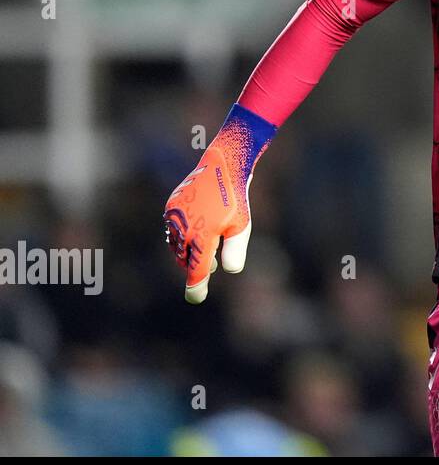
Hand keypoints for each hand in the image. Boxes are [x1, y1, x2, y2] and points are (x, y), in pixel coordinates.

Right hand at [163, 105, 272, 302]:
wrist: (223, 166)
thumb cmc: (236, 198)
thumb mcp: (241, 226)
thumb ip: (234, 250)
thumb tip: (228, 270)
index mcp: (201, 235)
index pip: (197, 269)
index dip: (197, 286)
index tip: (196, 298)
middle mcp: (183, 228)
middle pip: (185, 259)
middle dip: (194, 268)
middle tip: (207, 273)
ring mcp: (174, 216)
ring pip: (177, 245)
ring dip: (188, 253)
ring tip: (206, 255)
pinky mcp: (171, 207)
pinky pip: (173, 229)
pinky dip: (182, 237)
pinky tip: (195, 236)